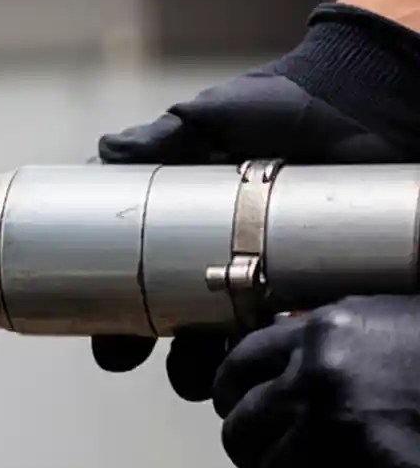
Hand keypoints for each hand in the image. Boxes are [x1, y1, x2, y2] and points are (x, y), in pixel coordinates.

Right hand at [92, 65, 402, 400]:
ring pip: (236, 344)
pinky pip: (296, 329)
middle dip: (173, 362)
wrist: (360, 97)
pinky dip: (281, 345)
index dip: (118, 325)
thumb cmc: (278, 104)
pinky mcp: (320, 282)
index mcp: (182, 231)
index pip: (139, 287)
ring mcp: (271, 277)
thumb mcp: (208, 118)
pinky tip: (274, 343)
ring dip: (221, 368)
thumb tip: (107, 152)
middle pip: (184, 332)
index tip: (112, 348)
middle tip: (174, 367)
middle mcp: (221, 261)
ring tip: (222, 369)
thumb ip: (159, 136)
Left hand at [214, 296, 419, 467]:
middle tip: (273, 457)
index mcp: (322, 331)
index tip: (237, 410)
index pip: (237, 365)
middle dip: (254, 447)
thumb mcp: (383, 326)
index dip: (232, 395)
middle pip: (241, 425)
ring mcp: (337, 428)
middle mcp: (319, 375)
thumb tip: (275, 358)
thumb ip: (326, 340)